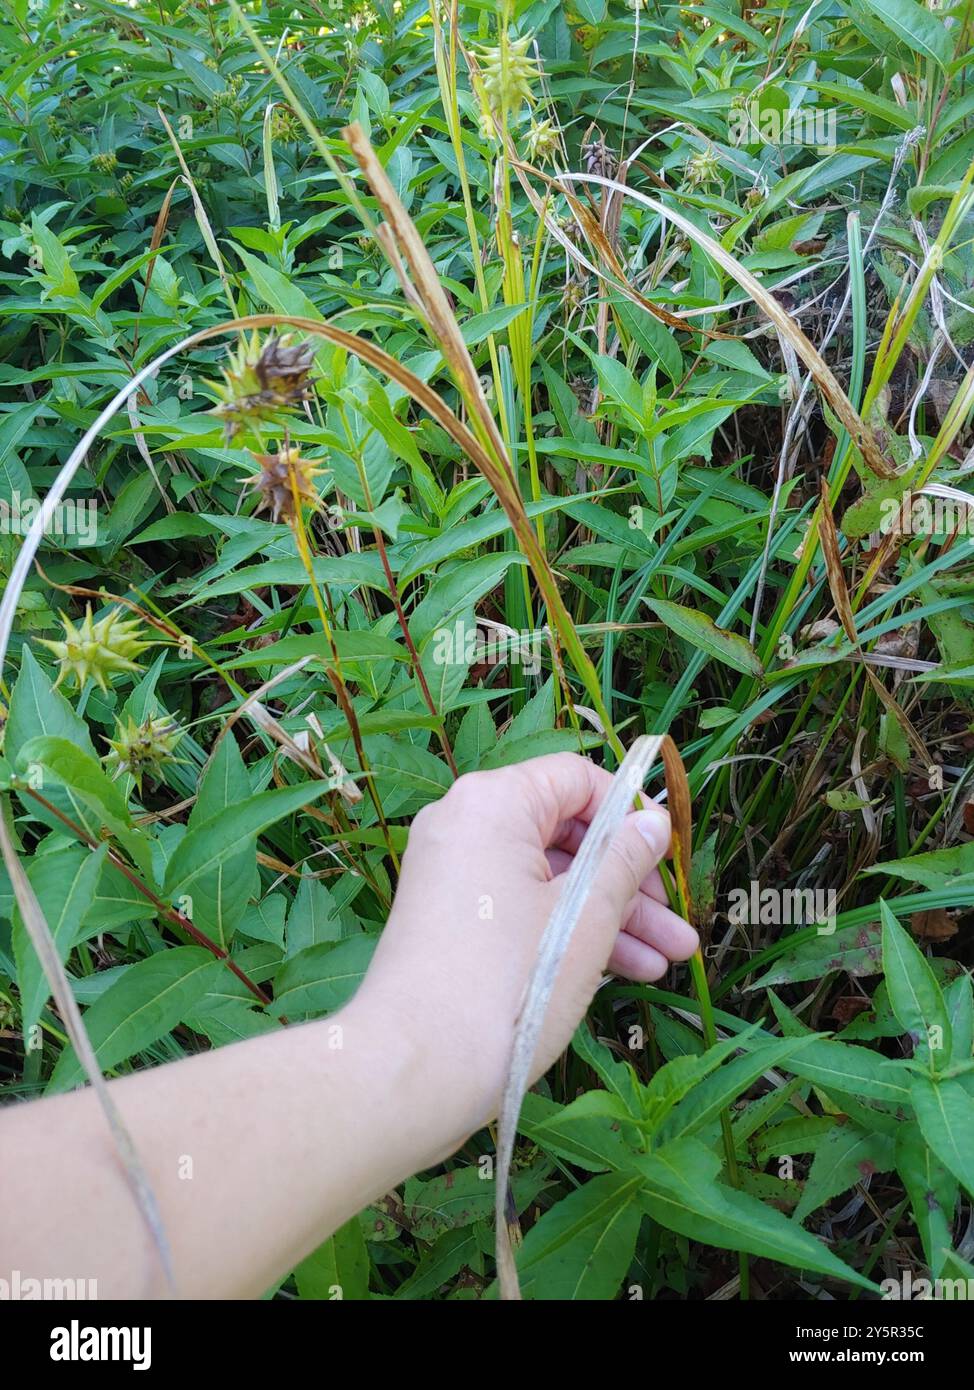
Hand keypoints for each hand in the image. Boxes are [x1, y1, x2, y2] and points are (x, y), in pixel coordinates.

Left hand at [354, 752, 698, 1146]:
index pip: (577, 778)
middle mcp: (464, 825)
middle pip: (565, 833)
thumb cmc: (507, 985)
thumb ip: (624, 860)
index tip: (670, 855)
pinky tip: (623, 971)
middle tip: (678, 924)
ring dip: (610, 914)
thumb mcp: (585, 917)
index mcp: (492, 803)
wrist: (415, 1070)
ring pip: (548, 879)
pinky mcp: (448, 921)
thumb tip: (653, 821)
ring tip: (668, 959)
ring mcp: (452, 875)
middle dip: (629, 879)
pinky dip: (566, 930)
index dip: (631, 812)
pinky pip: (520, 907)